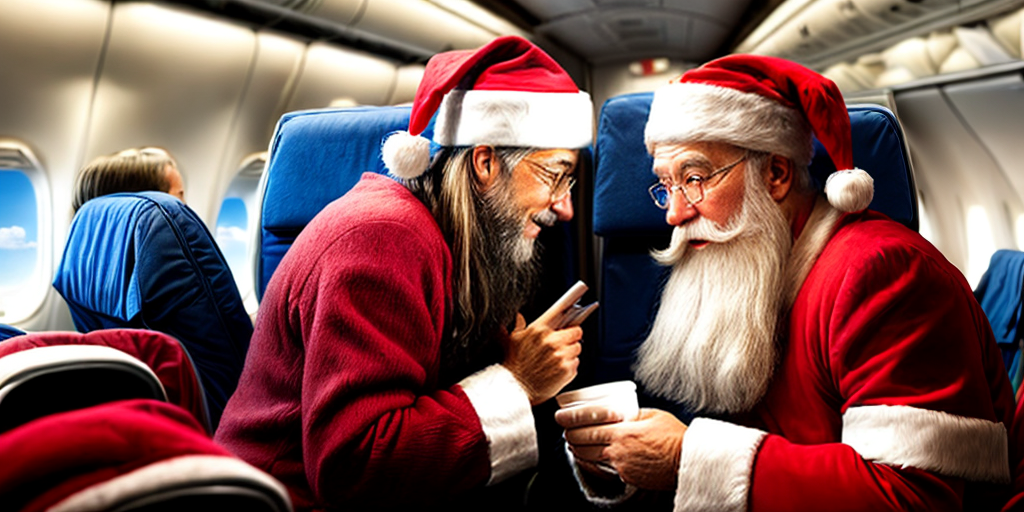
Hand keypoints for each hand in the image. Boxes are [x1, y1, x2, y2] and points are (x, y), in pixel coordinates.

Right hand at [502, 312, 581, 405]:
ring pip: (577, 348)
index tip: (579, 302)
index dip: (571, 309)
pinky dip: (569, 367)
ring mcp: (561, 356)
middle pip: (576, 332)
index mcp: (538, 330)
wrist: (516, 390)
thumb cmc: (514, 366)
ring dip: (569, 353)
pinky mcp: (567, 370)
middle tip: (560, 345)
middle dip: (570, 338)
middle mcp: (551, 341)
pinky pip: (576, 363)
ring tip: (554, 360)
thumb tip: (518, 317)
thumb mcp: (512, 341)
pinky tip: (555, 370)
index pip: (561, 313)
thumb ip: (517, 326)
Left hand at [561, 408, 685, 490]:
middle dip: (570, 435)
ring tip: (574, 442)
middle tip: (566, 429)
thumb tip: (621, 411)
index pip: (588, 423)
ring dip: (579, 449)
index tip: (559, 416)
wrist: (686, 461)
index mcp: (623, 429)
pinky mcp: (625, 476)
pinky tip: (591, 457)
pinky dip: (594, 461)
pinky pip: (603, 468)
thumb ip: (633, 413)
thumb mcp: (652, 415)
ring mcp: (620, 464)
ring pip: (589, 457)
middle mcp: (617, 448)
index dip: (570, 420)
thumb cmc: (674, 436)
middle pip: (583, 442)